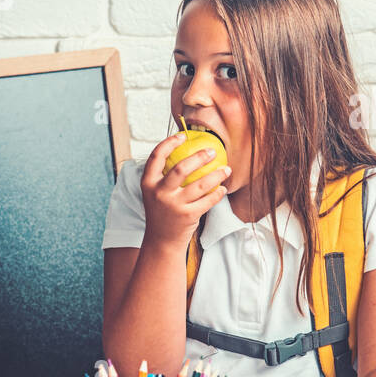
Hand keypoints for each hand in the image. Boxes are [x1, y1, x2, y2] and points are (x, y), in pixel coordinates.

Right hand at [141, 132, 230, 250]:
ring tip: (226, 169)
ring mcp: (174, 205)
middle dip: (199, 157)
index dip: (169, 142)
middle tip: (212, 151)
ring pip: (200, 185)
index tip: (183, 136)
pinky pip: (208, 200)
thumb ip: (164, 176)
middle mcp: (159, 193)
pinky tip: (223, 188)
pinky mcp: (188, 216)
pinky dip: (218, 193)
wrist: (161, 241)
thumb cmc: (162, 211)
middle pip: (181, 168)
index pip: (156, 156)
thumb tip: (184, 151)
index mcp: (148, 183)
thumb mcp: (155, 193)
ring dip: (217, 175)